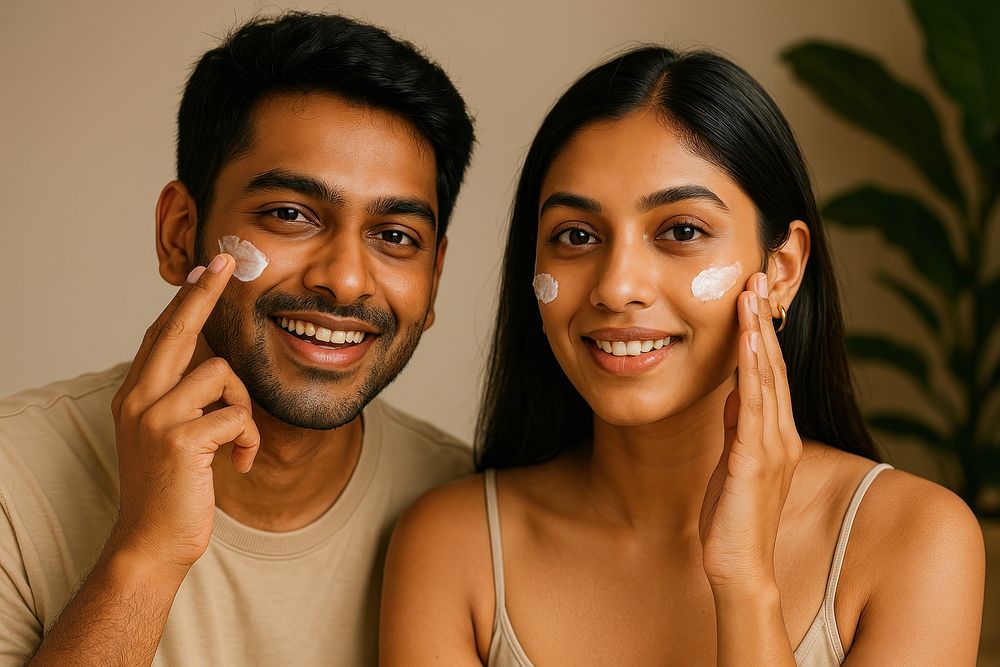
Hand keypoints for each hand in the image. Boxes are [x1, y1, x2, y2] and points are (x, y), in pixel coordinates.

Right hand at [108, 254, 259, 574]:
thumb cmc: (170, 490)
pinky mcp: (181, 439)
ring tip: (238, 445)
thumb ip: (182, 399)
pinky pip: (237, 415)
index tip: (203, 271)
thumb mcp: (167, 436)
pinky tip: (238, 465)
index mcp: (135, 394)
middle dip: (205, 293)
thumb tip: (214, 366)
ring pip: (223, 374)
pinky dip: (249, 440)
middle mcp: (139, 398)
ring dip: (244, 409)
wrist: (151, 543)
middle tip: (227, 261)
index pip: (161, 335)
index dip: (184, 302)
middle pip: (178, 330)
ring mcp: (156, 417)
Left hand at [699, 272, 801, 590]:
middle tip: (756, 275)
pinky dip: (751, 370)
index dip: (761, 332)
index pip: (770, 373)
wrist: (738, 566)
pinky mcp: (755, 460)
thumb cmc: (733, 516)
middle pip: (773, 366)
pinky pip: (754, 407)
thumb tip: (735, 389)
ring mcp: (771, 446)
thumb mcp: (733, 460)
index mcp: (775, 434)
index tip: (753, 295)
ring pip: (767, 378)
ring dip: (757, 333)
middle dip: (762, 320)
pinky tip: (745, 342)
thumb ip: (738, 425)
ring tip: (751, 294)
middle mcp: (781, 435)